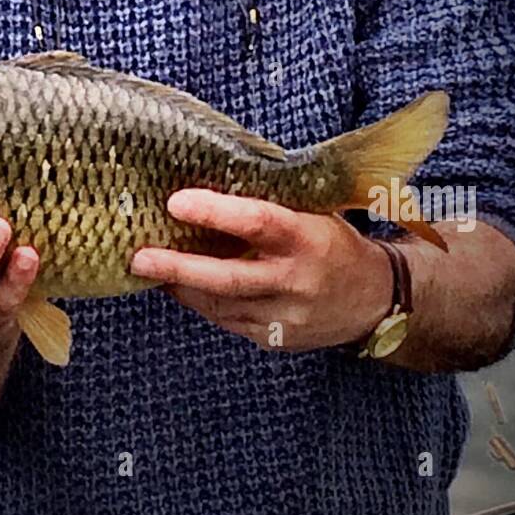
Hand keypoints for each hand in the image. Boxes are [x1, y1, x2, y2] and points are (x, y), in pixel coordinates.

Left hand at [130, 191, 393, 351]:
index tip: (177, 202)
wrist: (374, 300)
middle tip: (140, 256)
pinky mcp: (275, 339)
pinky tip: (178, 284)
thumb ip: (271, 200)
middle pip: (230, 277)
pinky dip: (199, 301)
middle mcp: (297, 280)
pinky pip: (227, 319)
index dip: (216, 212)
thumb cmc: (332, 242)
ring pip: (221, 303)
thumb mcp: (314, 212)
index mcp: (309, 238)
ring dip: (180, 285)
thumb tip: (209, 175)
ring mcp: (286, 316)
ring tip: (147, 266)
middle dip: (180, 267)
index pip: (259, 222)